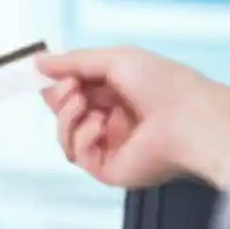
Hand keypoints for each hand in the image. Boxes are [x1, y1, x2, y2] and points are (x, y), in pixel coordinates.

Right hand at [36, 47, 229, 189]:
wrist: (190, 119)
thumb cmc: (163, 83)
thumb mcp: (114, 59)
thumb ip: (73, 62)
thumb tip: (38, 62)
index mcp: (118, 94)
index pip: (74, 90)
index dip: (59, 82)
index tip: (43, 72)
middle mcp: (113, 121)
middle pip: (64, 112)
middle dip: (59, 97)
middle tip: (68, 87)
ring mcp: (111, 146)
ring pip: (65, 136)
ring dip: (65, 116)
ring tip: (81, 102)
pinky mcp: (110, 169)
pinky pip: (78, 156)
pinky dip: (81, 137)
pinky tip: (98, 125)